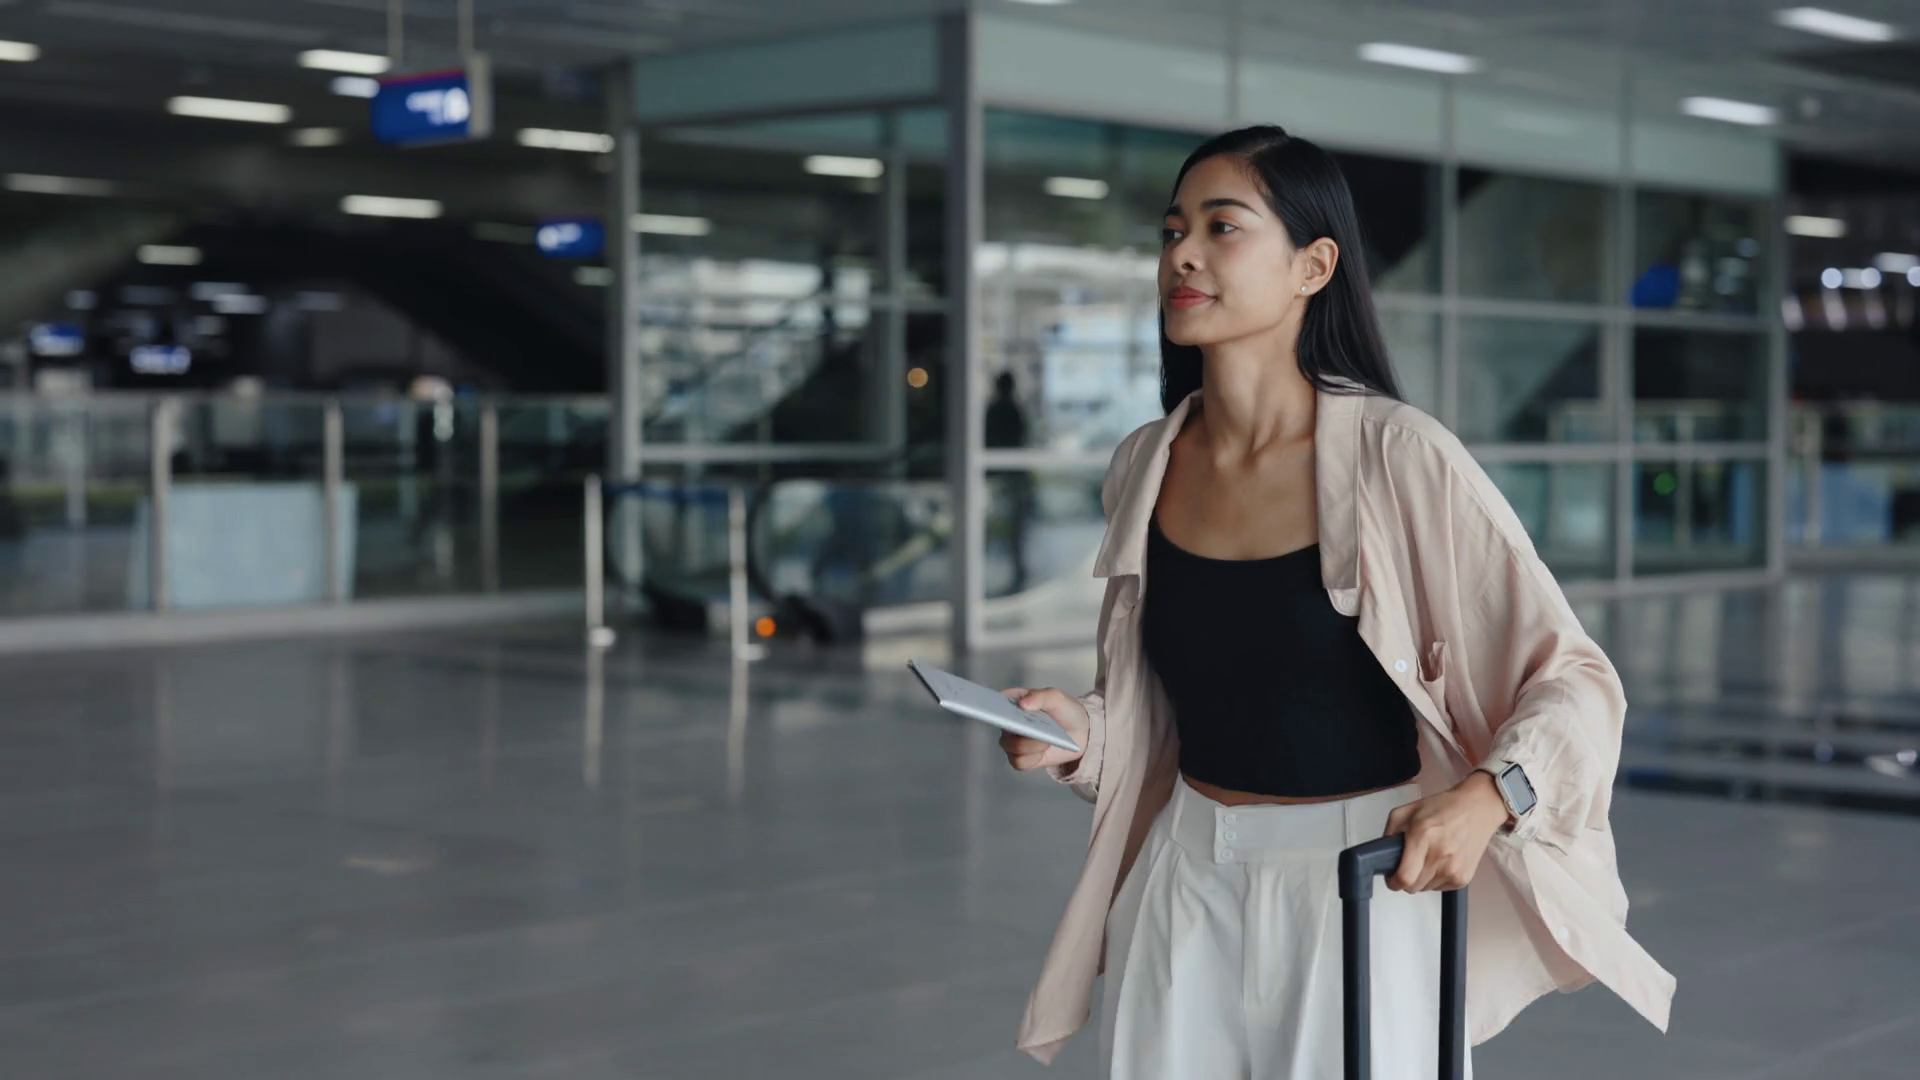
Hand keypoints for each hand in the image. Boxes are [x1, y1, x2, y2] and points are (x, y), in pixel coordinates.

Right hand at [997, 687, 1088, 772]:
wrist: (1082, 733)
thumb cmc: (1066, 711)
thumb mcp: (1057, 698)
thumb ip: (1041, 697)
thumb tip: (1023, 703)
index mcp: (1016, 701)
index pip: (997, 702)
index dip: (995, 706)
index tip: (1003, 711)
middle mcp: (1011, 722)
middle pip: (1003, 727)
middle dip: (1018, 730)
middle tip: (1034, 729)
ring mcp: (1015, 741)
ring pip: (1011, 747)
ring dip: (1030, 745)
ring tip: (1046, 740)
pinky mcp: (1023, 758)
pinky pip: (1019, 762)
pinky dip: (1032, 758)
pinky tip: (1044, 751)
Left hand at [1381, 771, 1510, 892]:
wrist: (1478, 809)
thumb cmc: (1442, 808)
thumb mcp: (1406, 811)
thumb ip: (1389, 833)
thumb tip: (1382, 855)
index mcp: (1422, 837)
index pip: (1404, 878)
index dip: (1393, 881)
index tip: (1391, 877)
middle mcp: (1440, 856)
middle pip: (1413, 887)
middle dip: (1406, 878)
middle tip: (1409, 863)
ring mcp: (1454, 870)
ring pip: (1426, 889)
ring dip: (1422, 878)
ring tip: (1428, 858)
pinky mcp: (1464, 878)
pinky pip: (1440, 888)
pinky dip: (1436, 879)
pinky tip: (1442, 861)